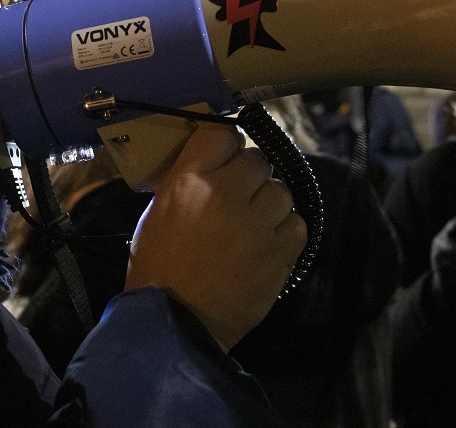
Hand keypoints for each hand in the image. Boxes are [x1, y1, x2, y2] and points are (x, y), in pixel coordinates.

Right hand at [124, 122, 306, 351]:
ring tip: (256, 223)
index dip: (227, 145)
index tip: (227, 157)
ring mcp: (256, 223)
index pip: (222, 134)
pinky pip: (298, 223)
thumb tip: (211, 166)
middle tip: (241, 195)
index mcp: (188, 181)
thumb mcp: (157, 213)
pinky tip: (269, 243)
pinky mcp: (278, 252)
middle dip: (250, 176)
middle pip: (257, 160)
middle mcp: (225, 194)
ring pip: (281, 190)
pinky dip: (286, 231)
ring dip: (270, 203)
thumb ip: (185, 183)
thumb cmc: (158, 268)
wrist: (177, 322)